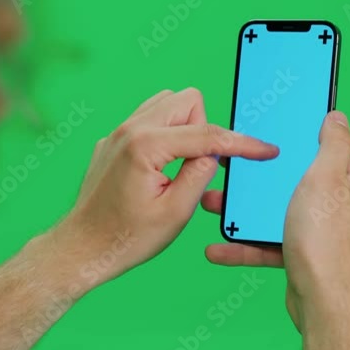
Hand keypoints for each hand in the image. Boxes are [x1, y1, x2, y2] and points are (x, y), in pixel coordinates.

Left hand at [50, 88, 279, 291]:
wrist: (83, 248)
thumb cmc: (127, 238)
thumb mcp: (176, 213)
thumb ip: (200, 174)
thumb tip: (214, 152)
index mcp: (146, 146)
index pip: (207, 133)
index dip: (242, 144)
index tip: (266, 151)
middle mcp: (129, 130)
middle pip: (186, 101)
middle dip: (203, 129)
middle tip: (200, 166)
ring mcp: (117, 133)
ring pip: (166, 104)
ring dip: (184, 128)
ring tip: (181, 167)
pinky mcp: (111, 142)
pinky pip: (148, 120)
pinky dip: (164, 135)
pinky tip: (162, 169)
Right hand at [202, 111, 349, 329]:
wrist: (321, 300)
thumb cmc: (327, 240)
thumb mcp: (327, 177)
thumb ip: (333, 143)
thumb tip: (336, 117)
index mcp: (347, 177)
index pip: (322, 143)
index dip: (295, 133)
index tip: (268, 125)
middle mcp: (334, 200)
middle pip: (288, 176)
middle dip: (255, 175)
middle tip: (228, 166)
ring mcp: (315, 227)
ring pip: (271, 209)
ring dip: (241, 210)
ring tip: (212, 204)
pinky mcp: (298, 251)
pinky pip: (265, 241)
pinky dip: (242, 244)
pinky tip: (218, 246)